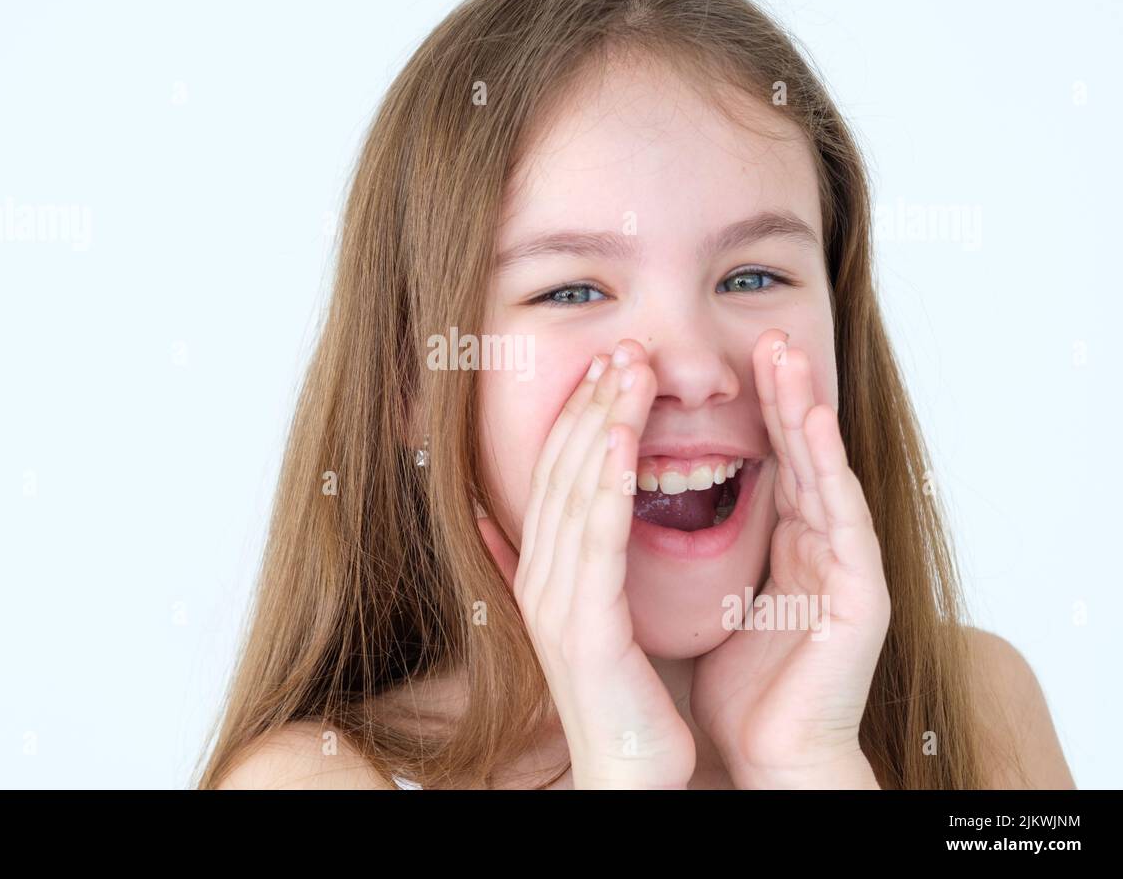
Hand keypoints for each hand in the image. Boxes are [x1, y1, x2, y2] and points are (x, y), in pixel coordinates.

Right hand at [479, 338, 695, 788]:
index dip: (579, 418)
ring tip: (627, 370)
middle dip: (590, 406)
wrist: (627, 773)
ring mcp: (556, 601)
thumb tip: (494, 520)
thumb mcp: (582, 620)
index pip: (556, 477)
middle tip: (622, 349)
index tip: (609, 368)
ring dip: (600, 426)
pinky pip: (594, 540)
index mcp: (544, 573)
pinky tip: (621, 439)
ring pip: (574, 493)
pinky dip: (604, 483)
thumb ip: (552, 566)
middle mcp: (541, 579)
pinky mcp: (582, 626)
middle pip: (560, 473)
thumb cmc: (622, 699)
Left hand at [689, 328, 889, 787]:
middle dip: (780, 392)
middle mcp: (816, 545)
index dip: (752, 410)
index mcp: (781, 544)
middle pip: (796, 453)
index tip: (724, 360)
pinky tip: (814, 423)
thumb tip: (625, 507)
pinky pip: (844, 517)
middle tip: (765, 334)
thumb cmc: (737, 684)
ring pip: (823, 470)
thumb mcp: (704, 598)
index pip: (764, 460)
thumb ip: (683, 547)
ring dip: (806, 409)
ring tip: (788, 355)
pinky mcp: (859, 592)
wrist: (770, 754)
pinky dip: (829, 466)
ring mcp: (843, 565)